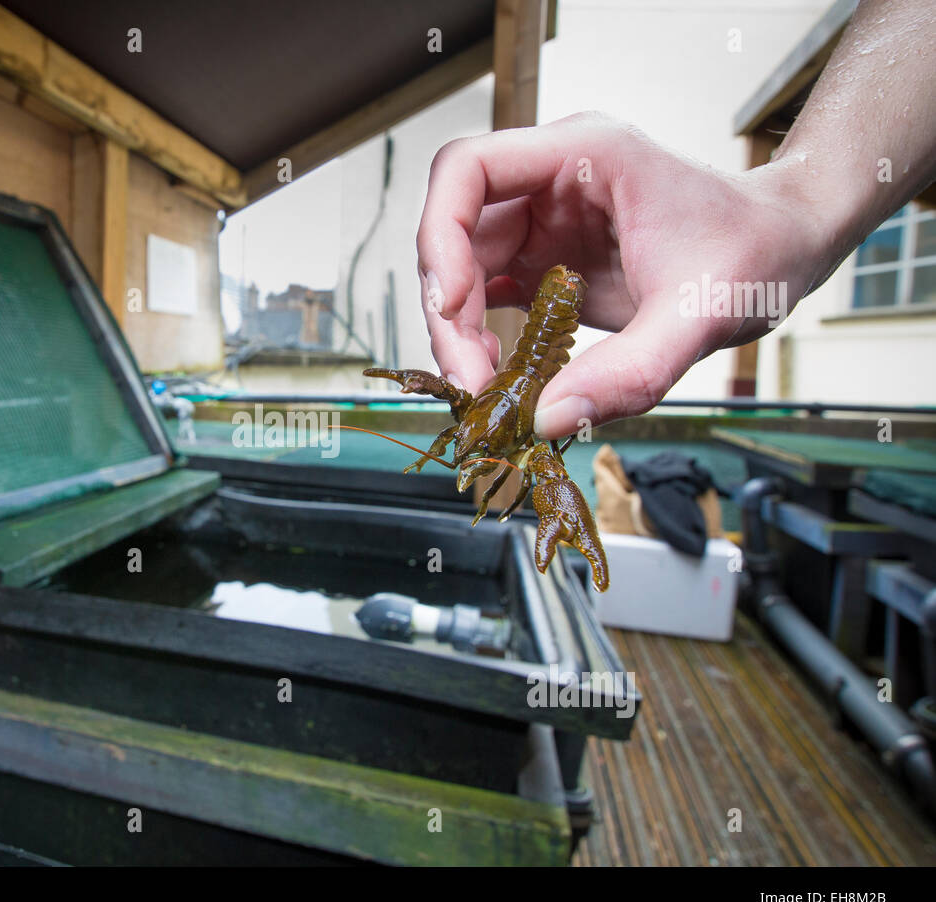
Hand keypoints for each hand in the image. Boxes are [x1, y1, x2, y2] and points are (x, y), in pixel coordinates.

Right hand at [415, 111, 828, 437]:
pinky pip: (487, 293)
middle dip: (447, 306)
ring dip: (459, 328)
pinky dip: (480, 335)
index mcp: (583, 156)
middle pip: (453, 229)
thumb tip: (548, 418)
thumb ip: (630, 372)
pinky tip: (498, 374)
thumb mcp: (701, 315)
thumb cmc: (757, 253)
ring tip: (485, 385)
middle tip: (469, 378)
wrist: (787, 248)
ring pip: (462, 267)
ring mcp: (545, 221)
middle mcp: (552, 181)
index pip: (467, 169)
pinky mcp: (548, 262)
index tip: (454, 305)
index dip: (440, 235)